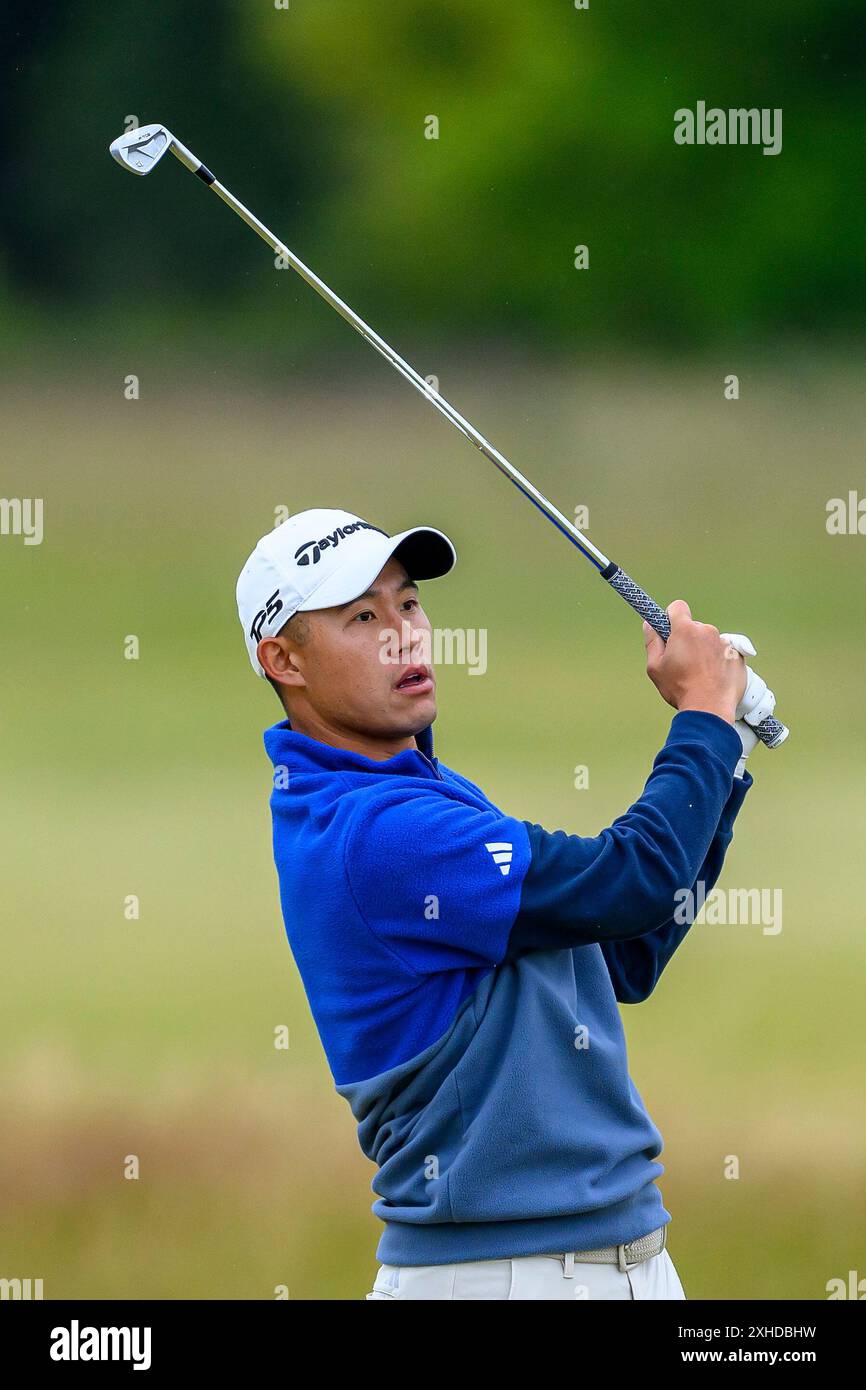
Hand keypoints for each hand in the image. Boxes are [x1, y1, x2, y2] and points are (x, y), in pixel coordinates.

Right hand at [643, 600, 747, 722]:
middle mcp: (707, 631)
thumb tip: (649, 625)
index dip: (671, 616)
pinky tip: (713, 678)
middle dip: (687, 639)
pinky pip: (724, 652)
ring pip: (710, 641)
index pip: (678, 607)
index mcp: (685, 630)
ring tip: (699, 674)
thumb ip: (652, 642)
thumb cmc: (680, 688)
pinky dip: (719, 661)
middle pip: (694, 627)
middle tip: (682, 662)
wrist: (710, 708)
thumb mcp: (655, 667)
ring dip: (704, 651)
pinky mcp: (738, 655)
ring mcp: (724, 643)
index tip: (669, 630)